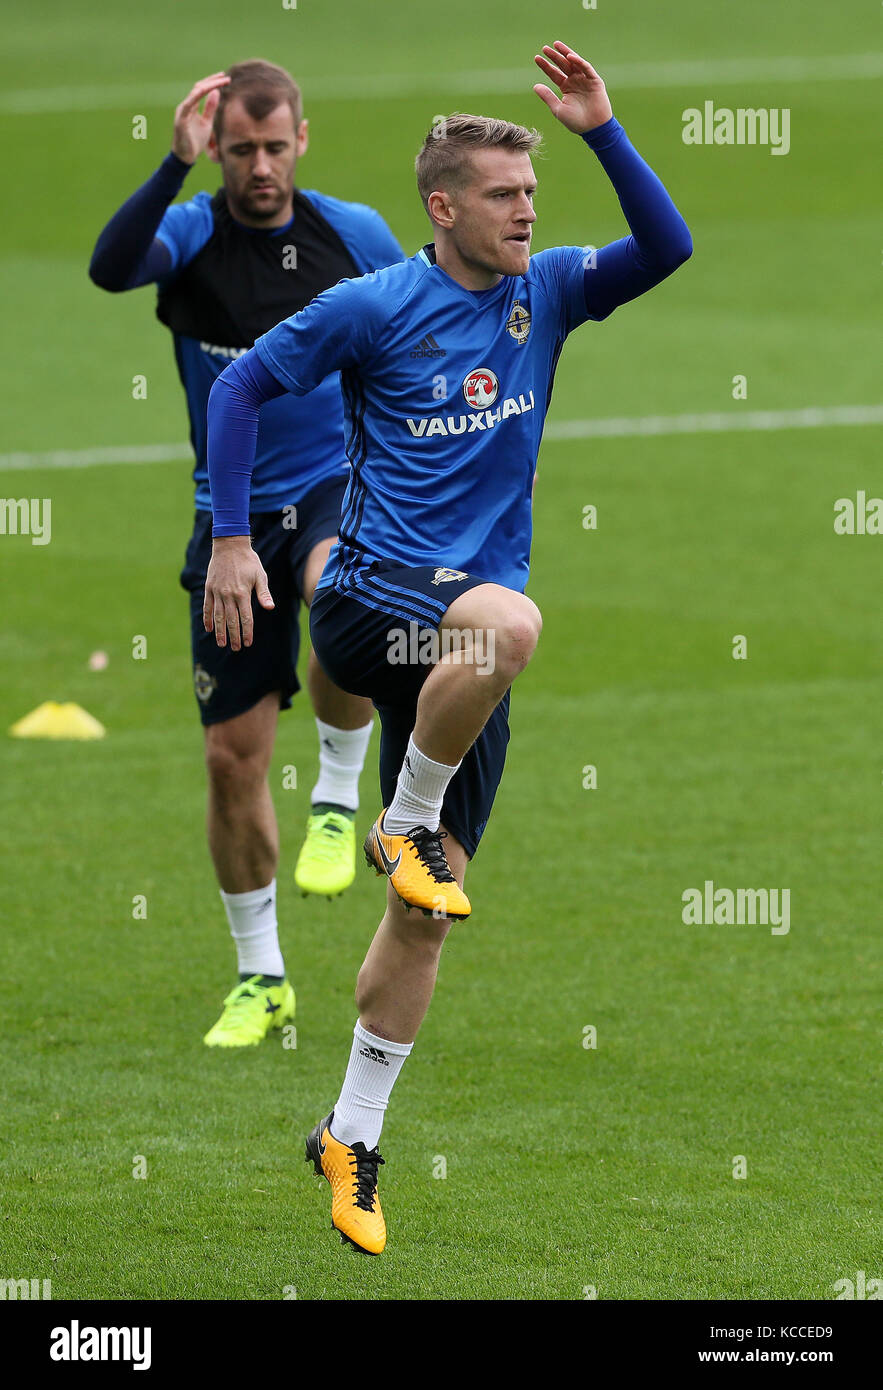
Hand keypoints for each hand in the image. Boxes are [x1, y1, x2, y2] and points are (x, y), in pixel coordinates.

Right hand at [171, 72, 229, 164]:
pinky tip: (205, 90)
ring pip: (195, 93)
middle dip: (212, 81)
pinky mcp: (181, 119)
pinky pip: (188, 105)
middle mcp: (186, 105)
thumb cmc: (195, 140)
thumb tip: (216, 92)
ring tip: (220, 82)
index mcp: (191, 106)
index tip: (225, 78)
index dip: (213, 82)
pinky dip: (196, 96)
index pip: (202, 89)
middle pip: (198, 87)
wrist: (186, 156)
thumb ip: (210, 108)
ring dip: (208, 86)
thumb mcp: (207, 122)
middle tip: (225, 77)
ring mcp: (182, 111)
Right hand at [203, 536, 274, 650]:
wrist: (229, 545)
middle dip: (234, 636)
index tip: (247, 643)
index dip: (247, 632)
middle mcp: (229, 595)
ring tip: (221, 644)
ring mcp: (217, 592)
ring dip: (220, 631)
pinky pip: (207, 606)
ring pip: (218, 616)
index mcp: (243, 593)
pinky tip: (209, 628)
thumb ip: (263, 593)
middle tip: (235, 648)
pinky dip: (207, 618)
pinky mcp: (209, 588)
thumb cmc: (248, 561)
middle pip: (231, 621)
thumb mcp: (260, 575)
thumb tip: (270, 608)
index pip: (246, 618)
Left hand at [533, 41, 612, 132]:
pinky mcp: (595, 80)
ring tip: (556, 45)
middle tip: (545, 48)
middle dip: (554, 56)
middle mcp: (575, 81)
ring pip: (574, 63)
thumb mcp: (558, 109)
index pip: (554, 74)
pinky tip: (570, 56)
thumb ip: (547, 97)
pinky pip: (586, 68)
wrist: (593, 128)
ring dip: (566, 53)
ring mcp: (585, 79)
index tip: (536, 58)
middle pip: (563, 65)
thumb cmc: (576, 122)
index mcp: (566, 88)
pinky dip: (579, 62)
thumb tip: (535, 86)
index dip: (546, 66)